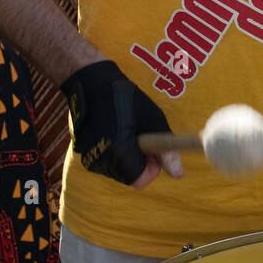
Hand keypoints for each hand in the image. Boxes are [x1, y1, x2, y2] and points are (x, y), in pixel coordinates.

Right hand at [60, 60, 183, 188]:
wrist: (92, 82)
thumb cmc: (125, 97)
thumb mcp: (153, 120)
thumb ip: (165, 149)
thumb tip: (179, 174)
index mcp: (119, 151)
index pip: (141, 180)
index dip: (152, 168)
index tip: (152, 149)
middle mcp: (101, 159)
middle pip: (130, 176)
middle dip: (140, 162)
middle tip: (141, 136)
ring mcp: (90, 157)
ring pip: (119, 170)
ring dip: (128, 157)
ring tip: (127, 131)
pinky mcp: (84, 152)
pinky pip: (107, 162)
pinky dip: (115, 153)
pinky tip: (114, 132)